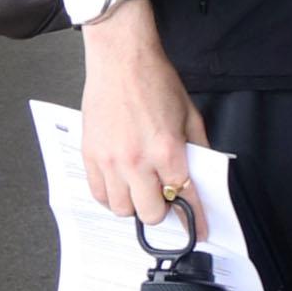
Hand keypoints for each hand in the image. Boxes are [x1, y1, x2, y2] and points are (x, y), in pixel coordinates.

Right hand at [79, 3, 209, 233]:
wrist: (121, 59)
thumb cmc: (155, 81)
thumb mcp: (190, 115)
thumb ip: (198, 149)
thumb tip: (201, 176)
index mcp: (167, 149)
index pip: (185, 197)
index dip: (195, 219)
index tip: (200, 231)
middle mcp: (137, 160)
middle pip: (151, 213)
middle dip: (163, 210)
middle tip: (165, 197)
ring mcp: (110, 160)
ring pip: (122, 209)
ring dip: (135, 205)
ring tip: (141, 188)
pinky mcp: (90, 154)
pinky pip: (99, 194)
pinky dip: (111, 196)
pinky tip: (121, 185)